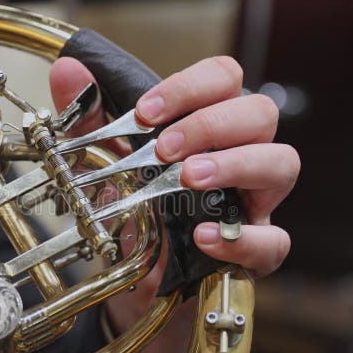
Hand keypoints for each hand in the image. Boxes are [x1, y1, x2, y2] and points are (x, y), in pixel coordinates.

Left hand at [49, 56, 299, 352]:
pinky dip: (243, 236)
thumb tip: (70, 71)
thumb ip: (88, 119)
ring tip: (189, 177)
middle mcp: (240, 156)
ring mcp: (253, 204)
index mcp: (207, 126)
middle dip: (210, 123)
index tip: (146, 112)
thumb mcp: (104, 165)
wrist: (132, 281)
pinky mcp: (255, 253)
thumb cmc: (133, 213)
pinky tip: (203, 236)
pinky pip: (274, 241)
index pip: (224, 78)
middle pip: (260, 112)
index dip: (190, 86)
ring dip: (236, 163)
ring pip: (282, 163)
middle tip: (164, 148)